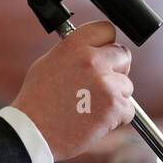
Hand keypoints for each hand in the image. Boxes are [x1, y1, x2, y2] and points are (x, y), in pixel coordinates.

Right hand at [10, 20, 133, 161]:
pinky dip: (117, 117)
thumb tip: (91, 50)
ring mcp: (105, 83)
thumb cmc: (37, 102)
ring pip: (126, 85)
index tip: (104, 53)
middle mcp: (92, 60)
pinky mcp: (114, 107)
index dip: (106, 43)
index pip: (106, 29)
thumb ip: (74, 53)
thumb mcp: (48, 64)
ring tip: (92, 107)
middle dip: (116, 69)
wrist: (34, 133)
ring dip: (115, 96)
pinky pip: (128, 109)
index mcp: (74, 46)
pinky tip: (96, 120)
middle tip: (102, 83)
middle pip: (123, 55)